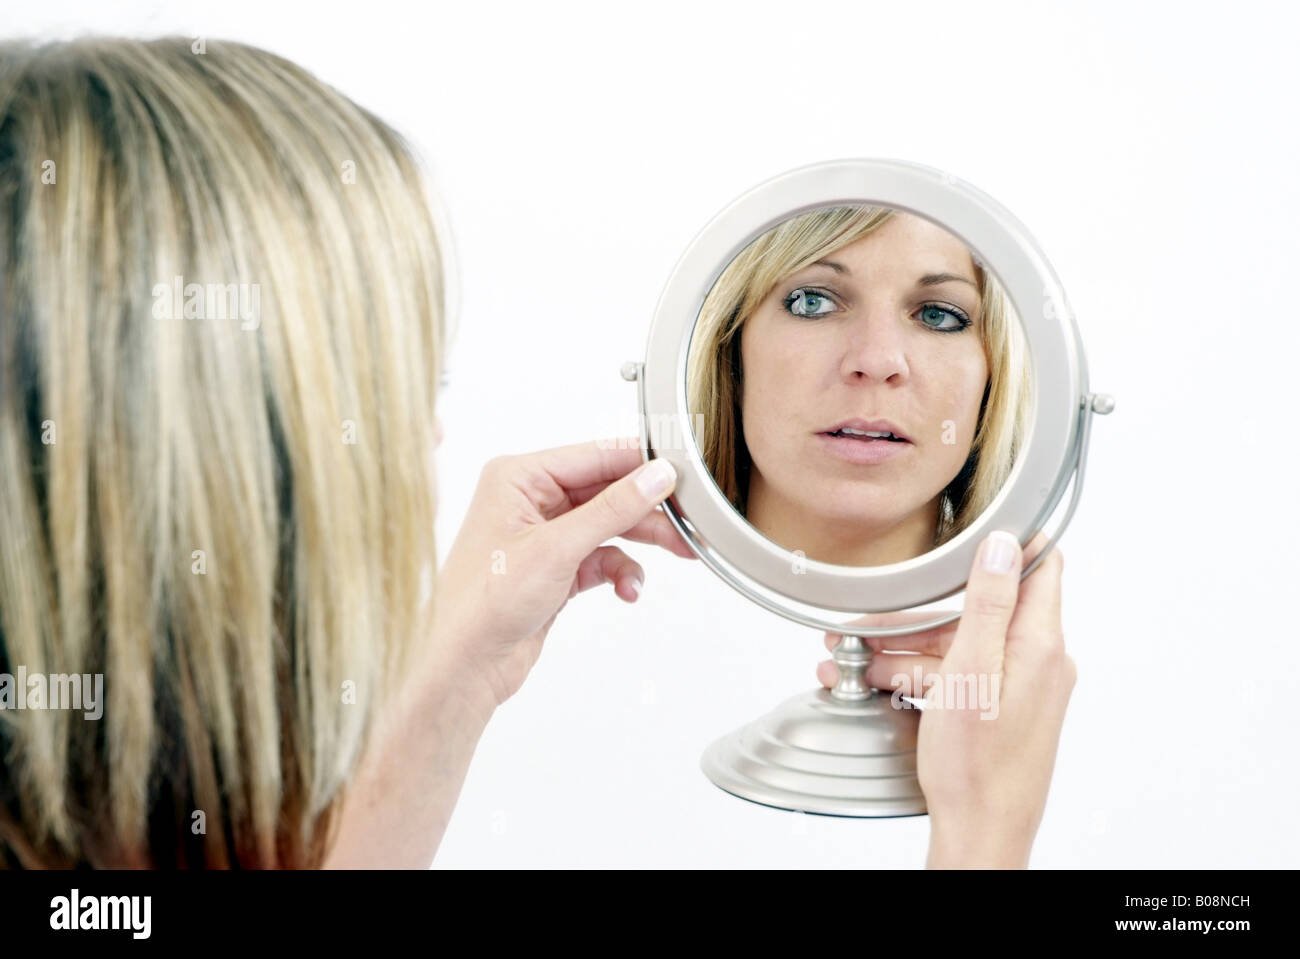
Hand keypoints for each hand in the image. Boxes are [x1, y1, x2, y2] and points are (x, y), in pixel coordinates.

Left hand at [433, 438, 694, 709]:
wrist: (463, 666)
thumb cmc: (482, 604)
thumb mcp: (556, 548)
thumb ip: (612, 509)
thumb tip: (655, 476)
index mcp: (518, 478)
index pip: (594, 456)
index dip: (640, 464)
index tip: (682, 472)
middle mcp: (529, 501)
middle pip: (607, 492)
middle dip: (648, 511)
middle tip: (687, 523)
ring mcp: (543, 536)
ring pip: (609, 526)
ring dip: (640, 545)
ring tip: (677, 555)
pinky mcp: (554, 569)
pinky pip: (602, 558)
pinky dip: (620, 571)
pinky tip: (628, 590)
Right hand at [816, 531, 1074, 867]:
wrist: (982, 833)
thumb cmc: (978, 769)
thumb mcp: (971, 672)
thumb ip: (987, 605)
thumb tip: (1003, 545)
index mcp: (1039, 645)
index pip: (1040, 567)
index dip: (1010, 541)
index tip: (973, 528)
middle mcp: (1037, 662)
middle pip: (979, 611)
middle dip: (920, 615)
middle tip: (870, 623)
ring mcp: (1020, 687)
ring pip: (961, 646)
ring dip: (907, 651)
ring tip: (856, 662)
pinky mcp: (1002, 709)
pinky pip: (960, 675)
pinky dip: (921, 676)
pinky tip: (881, 684)